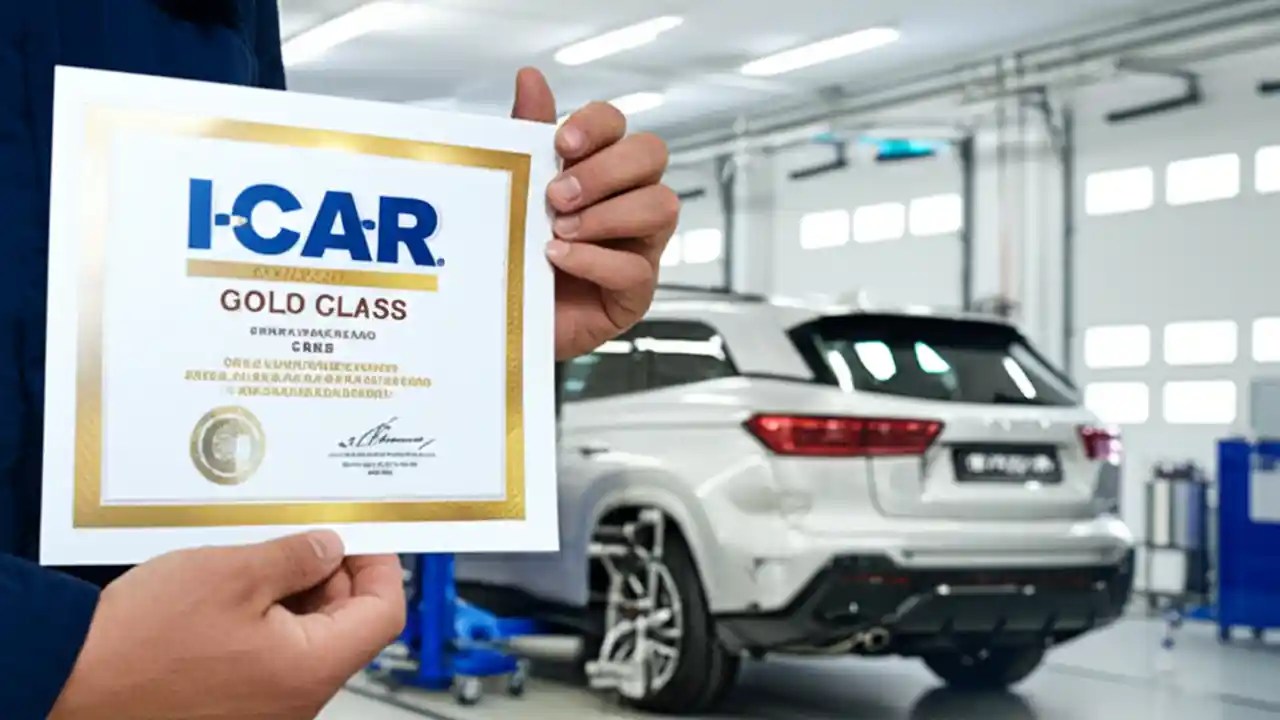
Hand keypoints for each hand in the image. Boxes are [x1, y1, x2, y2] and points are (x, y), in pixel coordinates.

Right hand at [50, 532, 404, 719]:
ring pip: (306, 640)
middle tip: (304, 536)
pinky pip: (271, 656)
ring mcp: (265, 707)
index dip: (380, 565)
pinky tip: (237, 588)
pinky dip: (266, 618)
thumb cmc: (141, 641)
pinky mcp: (233, 706)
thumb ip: (298, 557)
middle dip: (333, 575)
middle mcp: (296, 698)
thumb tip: (331, 547)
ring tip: (260, 558)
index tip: (363, 535)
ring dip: (295, 594)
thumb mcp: (234, 573)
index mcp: (310, 668)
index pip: (383, 613)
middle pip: (347, 626)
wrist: (69, 681)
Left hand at [511, 68, 678, 359]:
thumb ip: (526, 136)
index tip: (561, 144)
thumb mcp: (516, 191)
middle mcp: (629, 201)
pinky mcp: (634, 292)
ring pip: (660, 206)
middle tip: (557, 195)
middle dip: (604, 170)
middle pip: (651, 156)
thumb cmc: (519, 255)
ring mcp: (639, 246)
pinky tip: (560, 257)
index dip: (596, 126)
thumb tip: (530, 79)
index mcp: (601, 169)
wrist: (507, 322)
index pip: (618, 126)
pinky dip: (595, 259)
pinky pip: (635, 268)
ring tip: (560, 229)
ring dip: (607, 213)